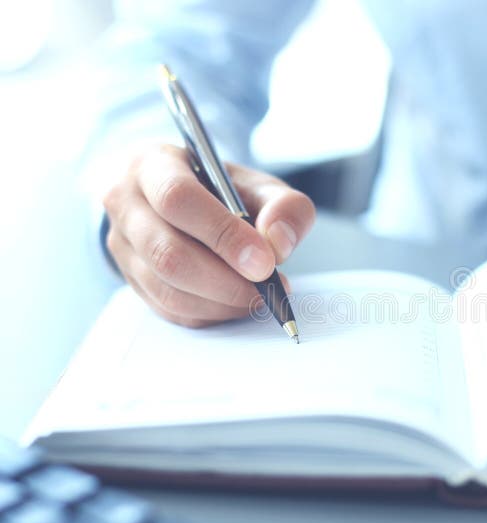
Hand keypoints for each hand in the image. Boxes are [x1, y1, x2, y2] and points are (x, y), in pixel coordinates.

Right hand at [103, 144, 314, 326]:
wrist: (189, 203)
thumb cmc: (224, 191)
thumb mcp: (261, 186)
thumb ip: (284, 207)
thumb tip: (278, 243)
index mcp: (152, 165)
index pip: (177, 198)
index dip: (223, 234)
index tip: (264, 261)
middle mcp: (125, 204)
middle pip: (168, 252)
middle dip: (225, 279)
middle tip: (268, 286)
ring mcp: (122, 247)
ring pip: (167, 289)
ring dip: (221, 302)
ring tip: (260, 296)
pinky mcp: (132, 281)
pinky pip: (170, 310)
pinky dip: (211, 313)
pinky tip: (238, 303)